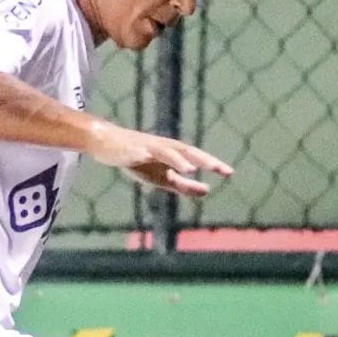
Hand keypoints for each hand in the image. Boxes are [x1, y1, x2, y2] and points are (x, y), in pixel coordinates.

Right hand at [83, 120, 232, 197]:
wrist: (107, 145)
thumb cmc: (136, 160)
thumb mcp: (162, 177)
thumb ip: (183, 185)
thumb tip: (207, 191)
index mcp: (173, 153)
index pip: (197, 158)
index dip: (213, 165)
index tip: (230, 173)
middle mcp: (166, 146)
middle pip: (189, 151)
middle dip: (206, 160)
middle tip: (223, 169)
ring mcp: (151, 146)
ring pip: (171, 151)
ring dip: (184, 159)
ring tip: (196, 168)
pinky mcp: (136, 149)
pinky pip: (150, 153)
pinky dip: (161, 157)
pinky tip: (167, 164)